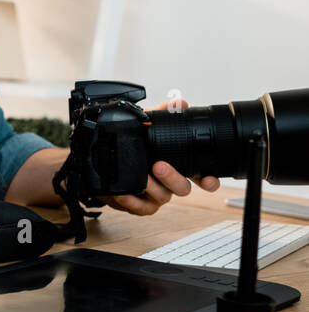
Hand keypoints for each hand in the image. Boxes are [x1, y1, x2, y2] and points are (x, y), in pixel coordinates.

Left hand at [99, 98, 219, 216]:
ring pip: (163, 197)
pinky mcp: (139, 205)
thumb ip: (162, 113)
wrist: (103, 162)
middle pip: (183, 188)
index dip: (208, 179)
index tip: (207, 179)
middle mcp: (168, 182)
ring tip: (141, 176)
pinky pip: (141, 208)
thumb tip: (180, 103)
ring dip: (152, 187)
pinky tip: (126, 193)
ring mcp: (155, 195)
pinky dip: (133, 202)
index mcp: (176, 165)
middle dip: (173, 178)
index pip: (199, 175)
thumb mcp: (144, 125)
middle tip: (159, 166)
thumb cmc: (131, 146)